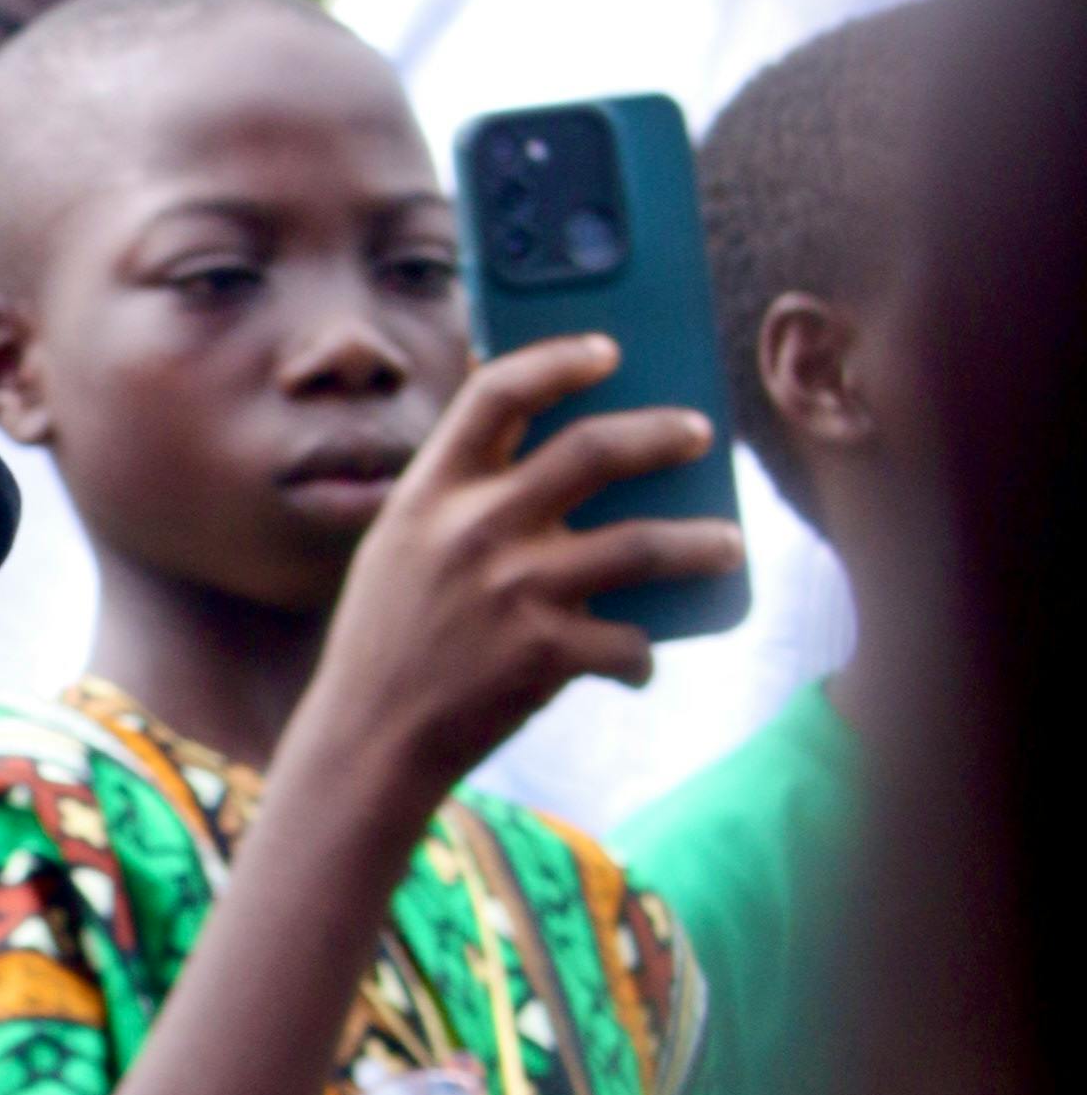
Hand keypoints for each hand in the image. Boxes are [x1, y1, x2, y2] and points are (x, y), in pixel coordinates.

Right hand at [297, 336, 748, 812]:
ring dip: (700, 543)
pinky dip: (642, 656)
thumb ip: (455, 498)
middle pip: (594, 450)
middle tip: (698, 432)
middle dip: (663, 433)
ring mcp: (512, 590)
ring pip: (642, 544)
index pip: (498, 392)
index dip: (558, 361)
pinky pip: (627, 641)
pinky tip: (641, 662)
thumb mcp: (398, 548)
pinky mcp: (542, 654)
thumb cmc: (389, 640)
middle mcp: (473, 529)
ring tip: (727, 544)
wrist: (366, 743)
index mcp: (429, 492)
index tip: (608, 351)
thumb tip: (550, 450)